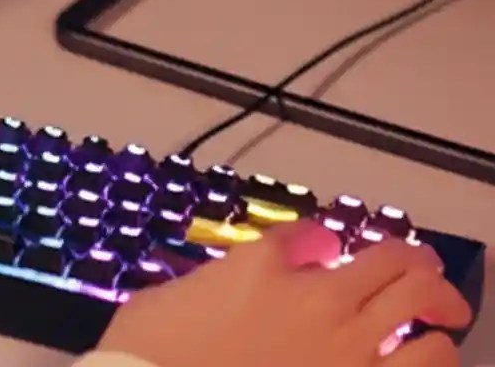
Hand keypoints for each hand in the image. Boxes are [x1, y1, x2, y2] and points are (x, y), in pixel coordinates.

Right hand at [96, 220, 471, 366]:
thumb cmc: (150, 353)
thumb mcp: (167, 298)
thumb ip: (211, 285)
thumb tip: (224, 288)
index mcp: (261, 266)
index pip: (315, 235)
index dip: (322, 242)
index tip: (322, 252)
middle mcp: (316, 297)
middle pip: (393, 259)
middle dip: (412, 261)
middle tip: (418, 268)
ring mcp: (346, 346)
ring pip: (424, 304)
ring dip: (434, 305)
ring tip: (438, 315)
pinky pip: (424, 364)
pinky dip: (432, 356)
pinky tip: (422, 358)